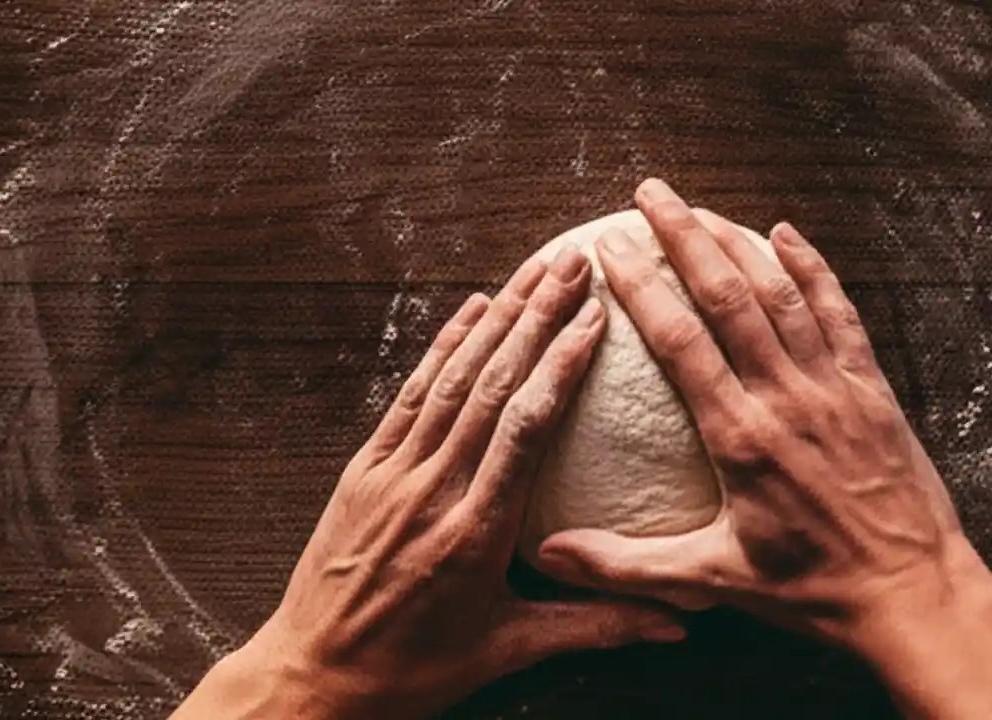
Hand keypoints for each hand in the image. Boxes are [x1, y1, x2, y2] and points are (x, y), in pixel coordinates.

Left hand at [174, 249, 682, 719]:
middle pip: (491, 384)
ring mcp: (392, 473)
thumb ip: (596, 624)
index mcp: (475, 532)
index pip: (525, 427)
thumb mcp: (509, 650)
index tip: (595, 316)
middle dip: (536, 316)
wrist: (314, 674)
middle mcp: (432, 489)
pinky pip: (410, 395)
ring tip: (534, 269)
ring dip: (495, 317)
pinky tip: (471, 309)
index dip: (561, 363)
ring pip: (451, 378)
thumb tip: (677, 622)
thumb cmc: (414, 669)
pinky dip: (442, 347)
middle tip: (574, 263)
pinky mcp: (364, 469)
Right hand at [537, 179, 991, 718]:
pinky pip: (839, 313)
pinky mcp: (871, 388)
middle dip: (684, 236)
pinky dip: (813, 268)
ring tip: (700, 207)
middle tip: (650, 192)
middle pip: (728, 295)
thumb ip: (626, 563)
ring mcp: (833, 387)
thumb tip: (550, 551)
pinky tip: (786, 234)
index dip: (641, 287)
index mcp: (739, 437)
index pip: (679, 343)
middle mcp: (785, 397)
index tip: (610, 248)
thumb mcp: (713, 580)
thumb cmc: (812, 592)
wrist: (913, 595)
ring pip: (780, 293)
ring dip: (738, 242)